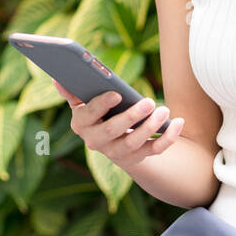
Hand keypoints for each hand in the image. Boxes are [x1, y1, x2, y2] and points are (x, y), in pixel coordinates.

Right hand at [54, 79, 184, 171]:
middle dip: (131, 117)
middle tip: (148, 102)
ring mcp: (116, 153)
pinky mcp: (136, 158)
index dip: (101, 105)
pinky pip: (154, 150)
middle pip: (113, 131)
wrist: (111, 139)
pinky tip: (178, 122)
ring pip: (134, 143)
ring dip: (151, 127)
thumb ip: (72, 90)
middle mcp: (95, 142)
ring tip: (163, 110)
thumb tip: (57, 76)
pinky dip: (168, 138)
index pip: (89, 115)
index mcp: (80, 124)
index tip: (116, 94)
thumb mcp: (82, 102)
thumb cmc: (96, 112)